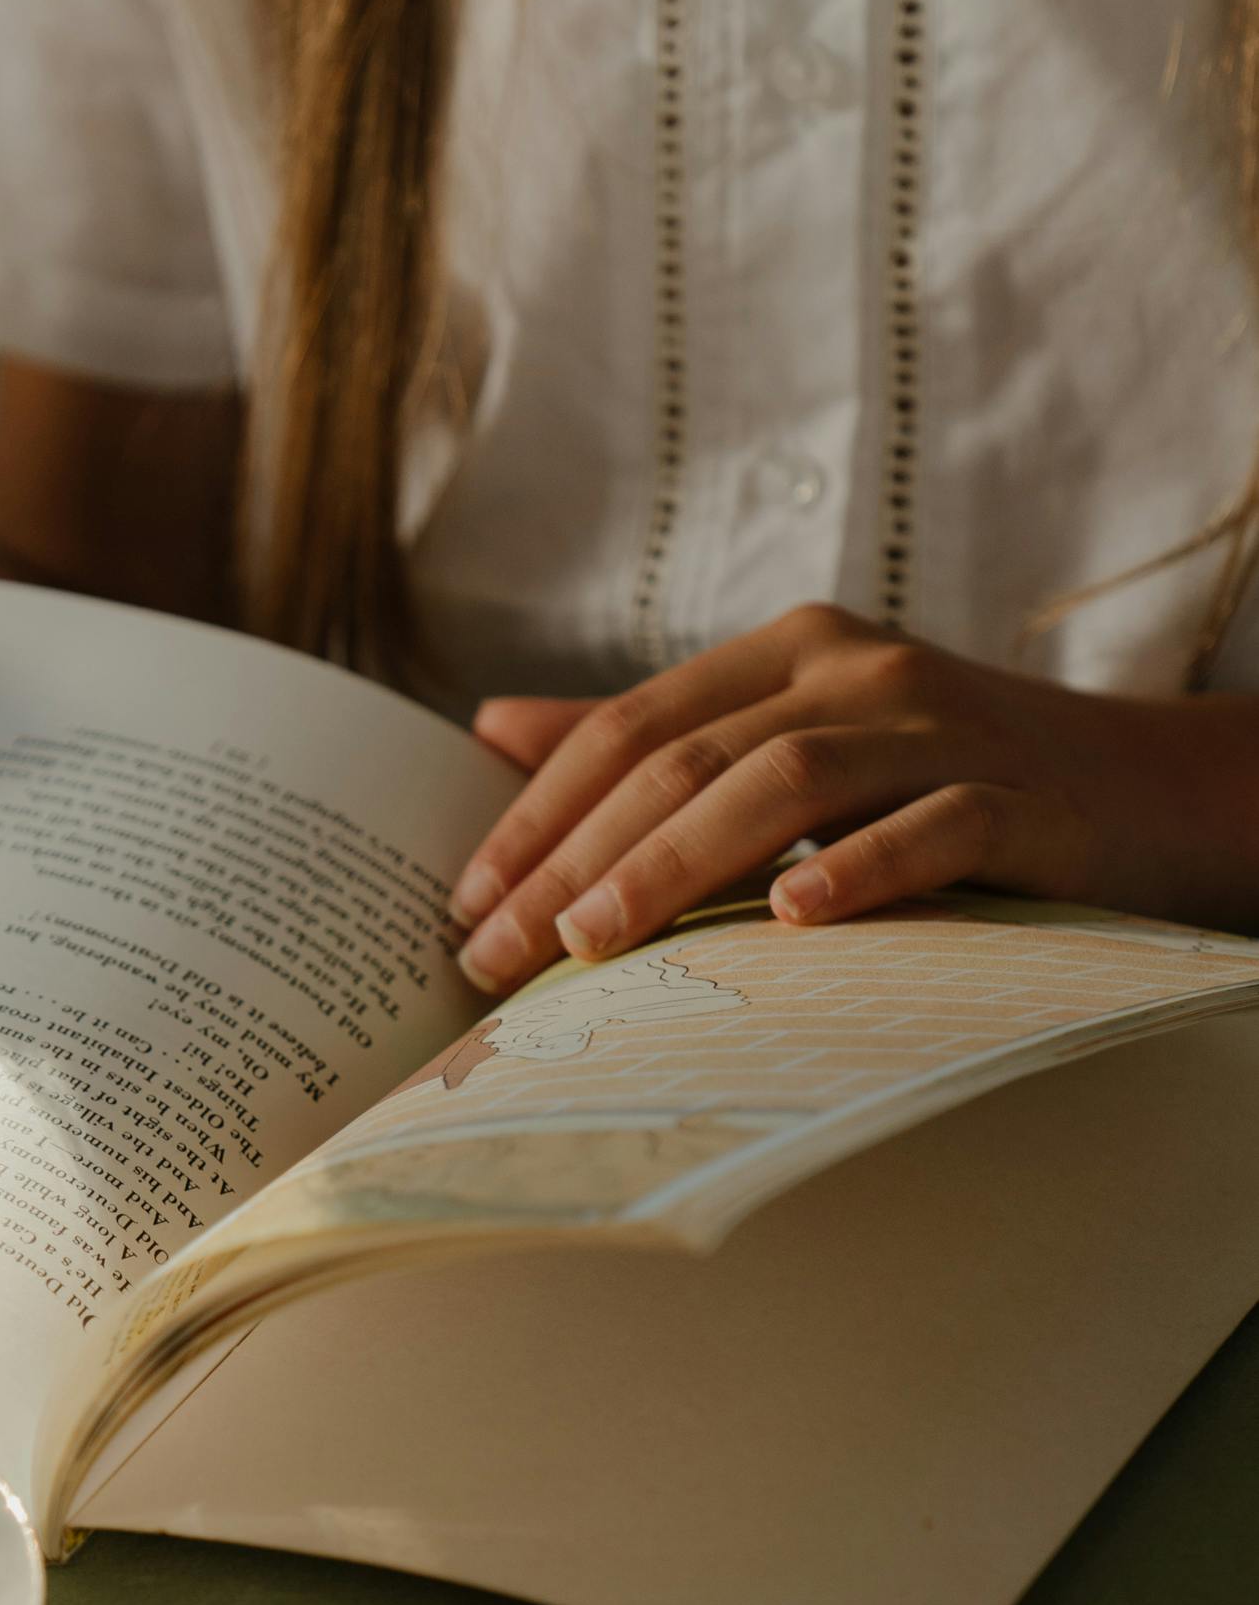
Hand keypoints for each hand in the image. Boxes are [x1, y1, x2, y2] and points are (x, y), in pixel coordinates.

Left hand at [445, 603, 1258, 991]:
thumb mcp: (790, 737)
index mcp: (789, 650)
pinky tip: (789, 920)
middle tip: (498, 954)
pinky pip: (929, 826)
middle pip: (688, 757)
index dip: (538, 815)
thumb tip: (494, 728)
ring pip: (786, 782)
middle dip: (576, 858)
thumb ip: (652, 736)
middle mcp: (856, 670)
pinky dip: (857, 868)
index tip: (464, 907)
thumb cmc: (938, 775)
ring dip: (675, 865)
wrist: (1141, 793)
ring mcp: (941, 727)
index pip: (632, 727)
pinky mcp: (1019, 797)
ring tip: (594, 941)